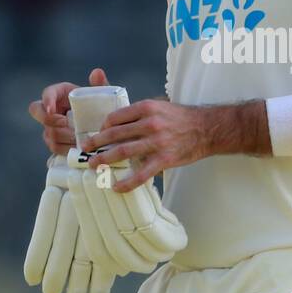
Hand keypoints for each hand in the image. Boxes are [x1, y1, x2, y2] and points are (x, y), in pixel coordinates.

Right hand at [29, 67, 108, 155]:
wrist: (106, 127)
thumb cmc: (102, 107)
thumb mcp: (103, 96)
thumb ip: (100, 85)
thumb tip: (97, 72)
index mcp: (61, 93)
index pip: (47, 93)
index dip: (46, 100)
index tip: (51, 109)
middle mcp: (52, 109)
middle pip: (37, 112)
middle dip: (50, 120)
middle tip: (67, 124)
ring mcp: (50, 126)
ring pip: (48, 132)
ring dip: (63, 136)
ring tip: (79, 138)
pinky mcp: (55, 142)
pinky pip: (54, 147)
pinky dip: (66, 148)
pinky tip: (78, 147)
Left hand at [82, 98, 214, 192]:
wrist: (206, 129)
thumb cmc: (180, 117)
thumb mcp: (159, 105)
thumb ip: (138, 112)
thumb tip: (115, 121)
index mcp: (146, 108)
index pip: (115, 117)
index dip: (103, 127)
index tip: (98, 134)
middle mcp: (150, 123)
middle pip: (115, 134)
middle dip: (96, 143)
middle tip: (85, 150)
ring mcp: (157, 142)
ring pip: (123, 152)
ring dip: (104, 159)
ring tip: (93, 165)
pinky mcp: (164, 159)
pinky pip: (141, 174)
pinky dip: (127, 182)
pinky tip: (116, 187)